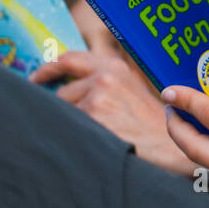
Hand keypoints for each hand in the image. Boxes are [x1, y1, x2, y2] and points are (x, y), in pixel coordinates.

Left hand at [31, 51, 199, 177]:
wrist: (172, 148)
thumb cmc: (155, 125)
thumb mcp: (134, 92)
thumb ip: (106, 84)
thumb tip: (71, 88)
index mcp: (115, 67)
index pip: (69, 60)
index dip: (49, 70)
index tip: (36, 79)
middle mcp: (104, 78)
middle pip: (62, 94)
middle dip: (65, 111)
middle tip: (79, 127)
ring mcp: (97, 98)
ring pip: (63, 114)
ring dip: (71, 127)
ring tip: (94, 139)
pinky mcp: (92, 120)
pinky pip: (67, 129)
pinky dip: (73, 139)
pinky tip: (91, 146)